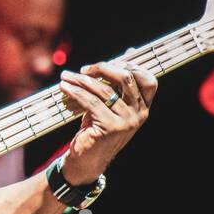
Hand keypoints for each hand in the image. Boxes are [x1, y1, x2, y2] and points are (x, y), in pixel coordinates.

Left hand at [57, 54, 157, 185]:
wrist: (87, 162)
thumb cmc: (97, 130)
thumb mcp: (110, 106)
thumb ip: (118, 85)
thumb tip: (130, 52)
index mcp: (143, 108)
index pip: (149, 79)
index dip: (130, 65)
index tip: (107, 63)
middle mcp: (140, 114)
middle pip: (126, 77)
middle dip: (103, 68)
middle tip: (84, 69)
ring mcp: (127, 121)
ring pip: (104, 89)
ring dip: (81, 80)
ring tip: (66, 77)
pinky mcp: (111, 127)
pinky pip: (91, 102)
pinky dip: (75, 92)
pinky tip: (64, 88)